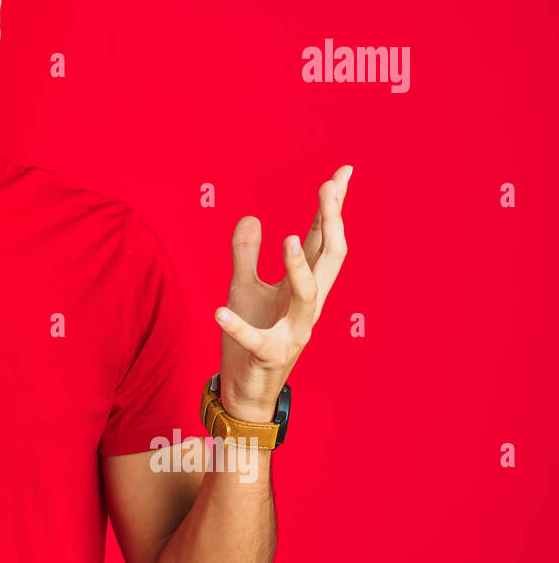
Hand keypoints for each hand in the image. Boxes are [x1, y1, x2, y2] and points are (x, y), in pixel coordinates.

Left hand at [213, 165, 351, 421]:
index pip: (322, 240)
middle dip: (331, 222)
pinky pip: (256, 340)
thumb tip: (250, 216)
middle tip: (329, 187)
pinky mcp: (268, 355)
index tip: (343, 173)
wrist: (246, 388)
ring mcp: (293, 331)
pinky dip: (237, 326)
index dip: (332, 207)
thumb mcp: (243, 287)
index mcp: (302, 286)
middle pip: (329, 258)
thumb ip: (246, 254)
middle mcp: (306, 306)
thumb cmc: (250, 337)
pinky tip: (218, 312)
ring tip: (290, 238)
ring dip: (300, 267)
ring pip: (309, 295)